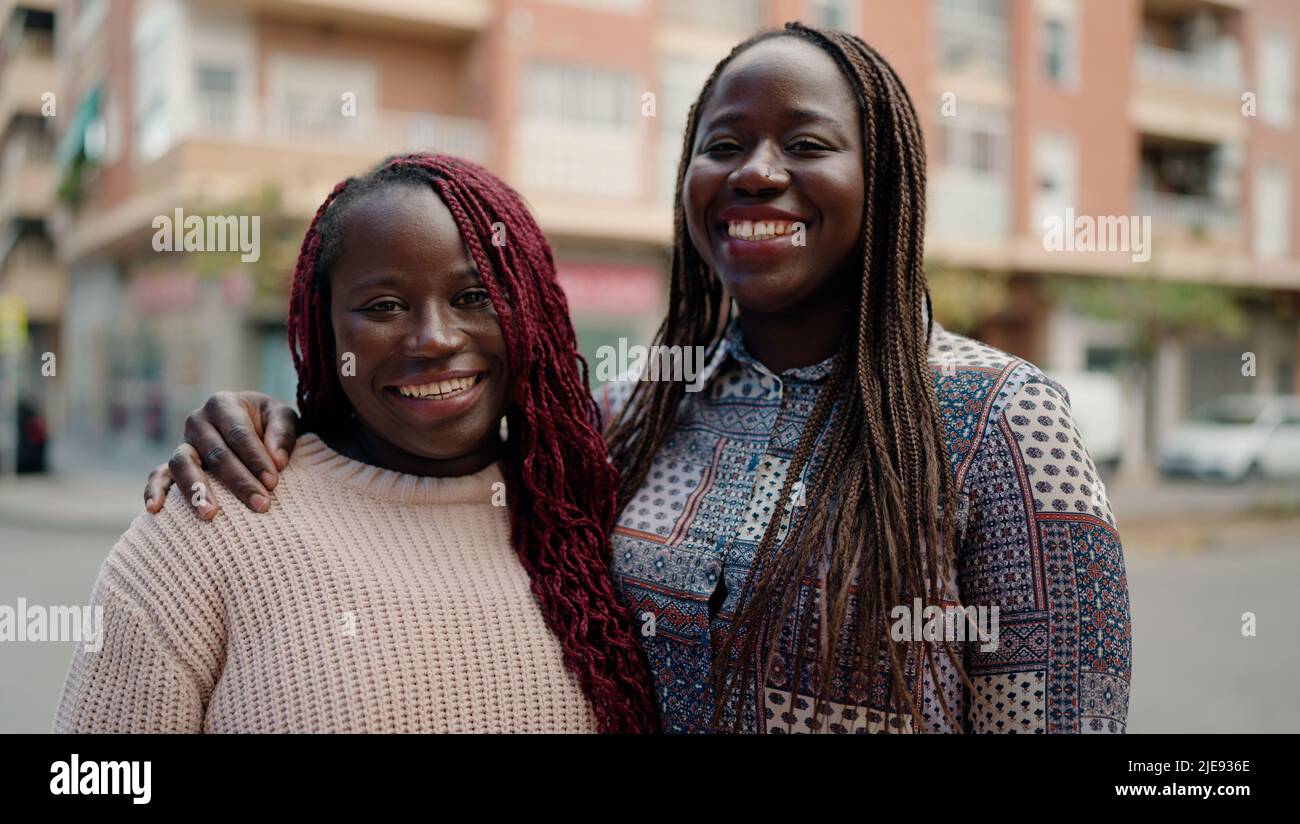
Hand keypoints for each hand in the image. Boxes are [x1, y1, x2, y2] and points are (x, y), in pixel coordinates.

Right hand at [143, 391, 298, 519]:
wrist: (253, 426)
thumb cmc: (269, 423)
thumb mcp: (283, 417)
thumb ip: (282, 434)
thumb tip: (277, 461)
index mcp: (223, 404)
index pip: (239, 433)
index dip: (256, 459)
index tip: (273, 483)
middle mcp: (198, 421)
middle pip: (216, 453)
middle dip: (239, 481)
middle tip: (260, 505)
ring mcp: (184, 443)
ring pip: (182, 464)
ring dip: (196, 490)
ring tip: (210, 514)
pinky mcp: (173, 463)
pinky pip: (159, 475)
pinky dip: (154, 490)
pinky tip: (155, 509)